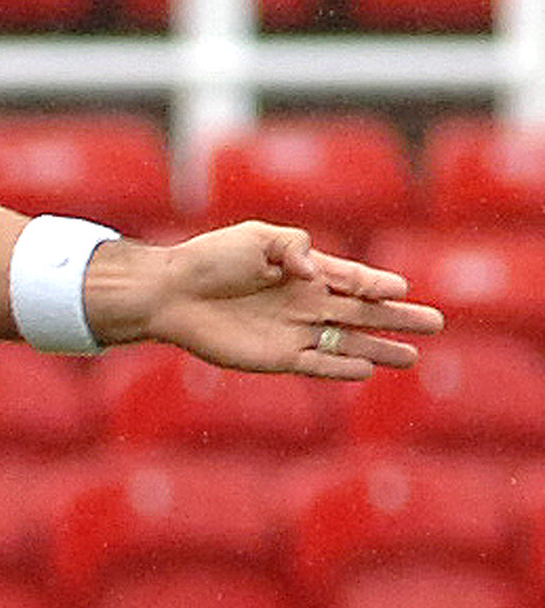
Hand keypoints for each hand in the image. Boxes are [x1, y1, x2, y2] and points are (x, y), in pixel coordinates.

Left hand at [122, 222, 443, 378]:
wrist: (170, 293)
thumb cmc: (210, 259)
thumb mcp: (256, 237)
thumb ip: (294, 247)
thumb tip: (316, 272)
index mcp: (305, 270)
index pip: (353, 278)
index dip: (377, 284)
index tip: (402, 289)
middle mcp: (305, 302)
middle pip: (362, 313)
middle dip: (398, 319)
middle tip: (436, 324)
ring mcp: (292, 331)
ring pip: (347, 342)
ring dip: (379, 349)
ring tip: (412, 357)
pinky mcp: (274, 357)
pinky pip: (315, 364)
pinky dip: (340, 367)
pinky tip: (366, 370)